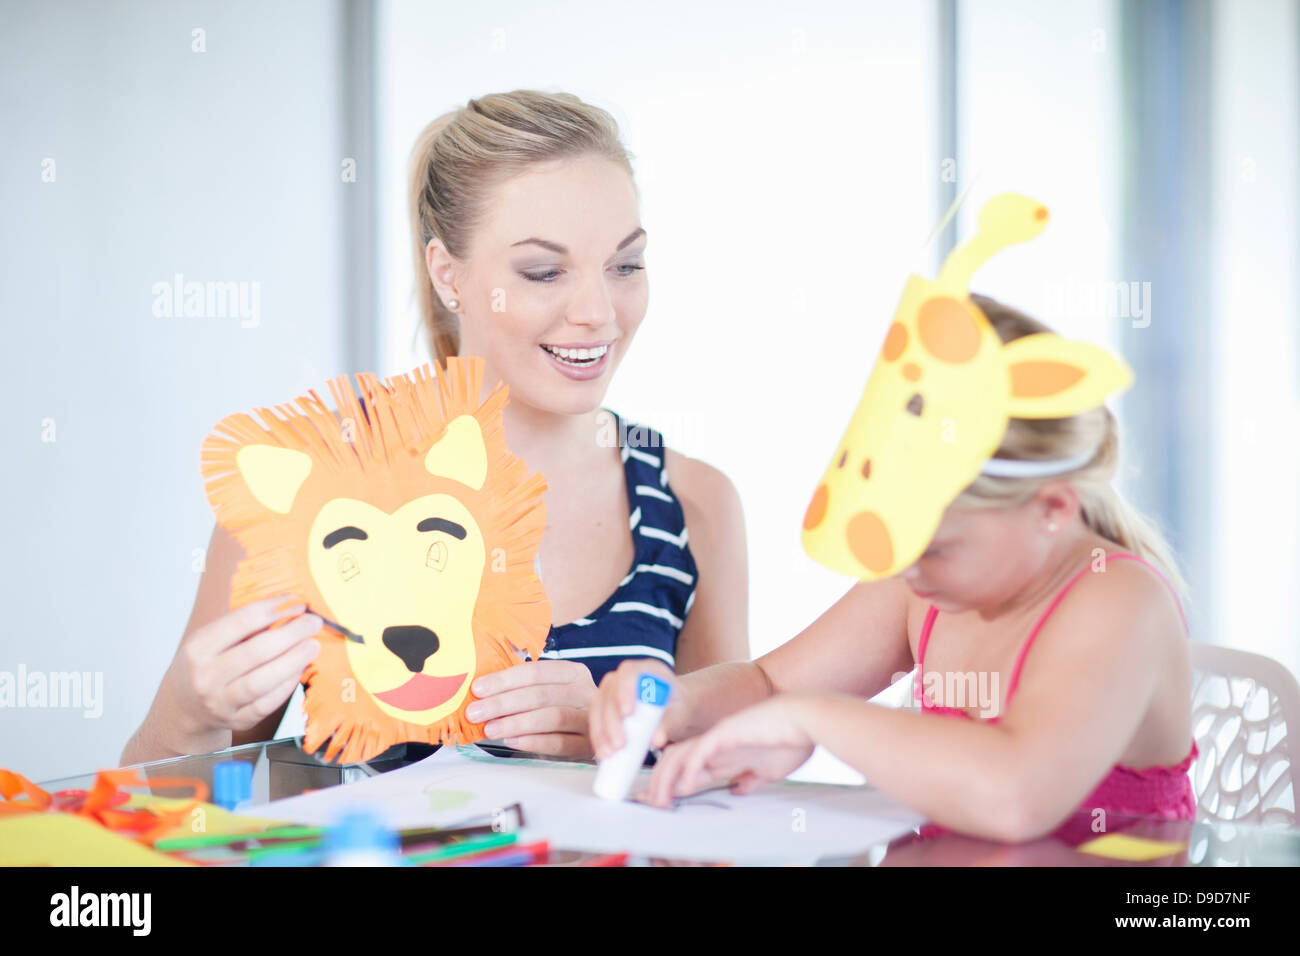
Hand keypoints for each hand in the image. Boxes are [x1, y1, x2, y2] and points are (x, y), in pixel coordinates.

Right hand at [165, 595, 321, 746]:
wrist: (186, 707)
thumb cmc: (207, 664)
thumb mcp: (212, 639)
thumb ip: (246, 624)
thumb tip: (290, 606)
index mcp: (197, 648)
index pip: (241, 622)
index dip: (274, 609)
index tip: (297, 603)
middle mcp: (205, 677)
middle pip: (254, 652)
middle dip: (290, 635)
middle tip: (313, 623)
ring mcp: (219, 703)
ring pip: (261, 682)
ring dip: (293, 661)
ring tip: (313, 646)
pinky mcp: (236, 721)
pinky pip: (267, 704)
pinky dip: (287, 685)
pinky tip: (300, 669)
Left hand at [465, 660, 596, 758]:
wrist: (594, 734)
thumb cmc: (560, 708)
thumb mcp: (547, 691)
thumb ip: (522, 687)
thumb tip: (481, 691)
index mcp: (573, 673)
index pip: (537, 671)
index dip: (505, 679)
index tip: (478, 688)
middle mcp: (585, 693)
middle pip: (541, 694)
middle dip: (503, 703)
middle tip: (476, 712)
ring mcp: (590, 719)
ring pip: (552, 718)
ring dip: (516, 723)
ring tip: (491, 729)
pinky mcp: (588, 745)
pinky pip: (560, 743)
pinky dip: (533, 742)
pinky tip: (512, 741)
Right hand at [589, 658, 683, 759]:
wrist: (675, 711)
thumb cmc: (679, 708)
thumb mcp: (679, 714)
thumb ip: (669, 723)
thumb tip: (656, 740)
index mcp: (647, 670)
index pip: (629, 672)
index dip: (624, 690)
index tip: (627, 713)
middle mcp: (625, 676)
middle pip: (610, 692)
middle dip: (611, 721)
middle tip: (619, 744)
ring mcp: (613, 690)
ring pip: (598, 707)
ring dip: (601, 731)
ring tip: (609, 753)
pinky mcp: (606, 706)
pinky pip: (597, 720)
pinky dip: (599, 737)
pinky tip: (604, 753)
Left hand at [641, 695, 815, 807]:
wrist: (807, 718)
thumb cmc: (792, 740)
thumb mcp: (769, 769)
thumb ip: (751, 777)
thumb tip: (738, 789)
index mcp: (724, 754)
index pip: (689, 771)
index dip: (671, 787)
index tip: (658, 803)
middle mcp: (715, 744)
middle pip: (675, 761)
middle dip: (660, 784)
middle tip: (650, 804)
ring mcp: (718, 736)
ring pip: (679, 756)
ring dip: (666, 779)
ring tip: (660, 801)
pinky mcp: (726, 732)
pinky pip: (700, 752)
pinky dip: (689, 770)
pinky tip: (685, 786)